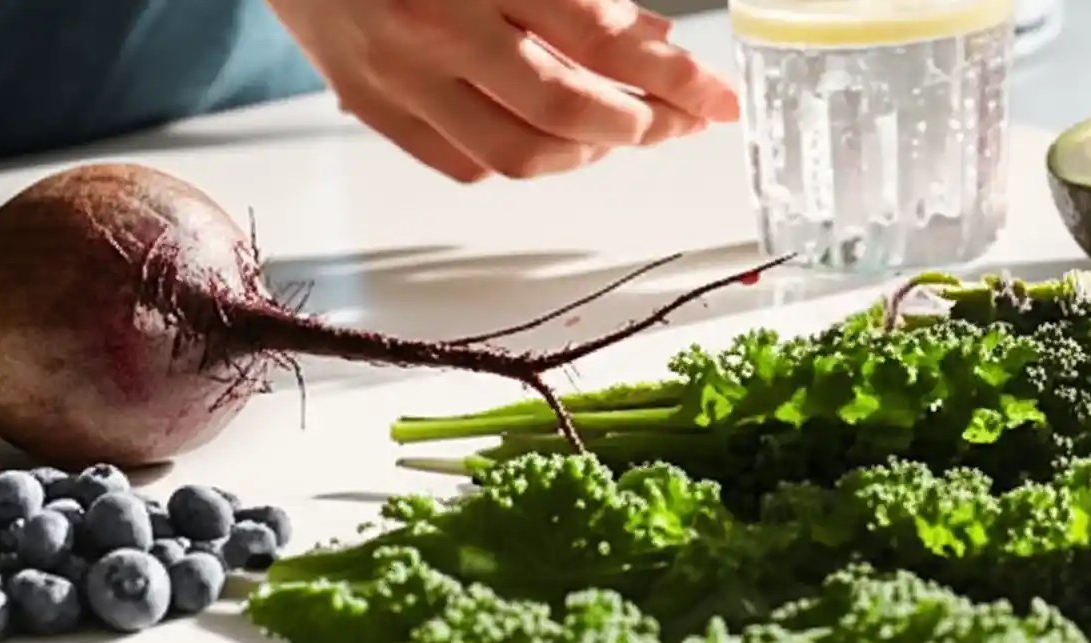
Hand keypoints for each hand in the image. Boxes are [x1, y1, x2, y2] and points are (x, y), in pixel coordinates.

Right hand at [266, 0, 739, 182]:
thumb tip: (646, 42)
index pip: (602, 37)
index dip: (674, 77)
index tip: (719, 99)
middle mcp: (438, 28)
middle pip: (566, 110)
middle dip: (640, 126)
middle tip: (676, 122)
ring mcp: (400, 76)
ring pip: (517, 154)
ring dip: (584, 154)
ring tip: (614, 133)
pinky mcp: (371, 105)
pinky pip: (462, 165)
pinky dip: (518, 163)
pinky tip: (544, 139)